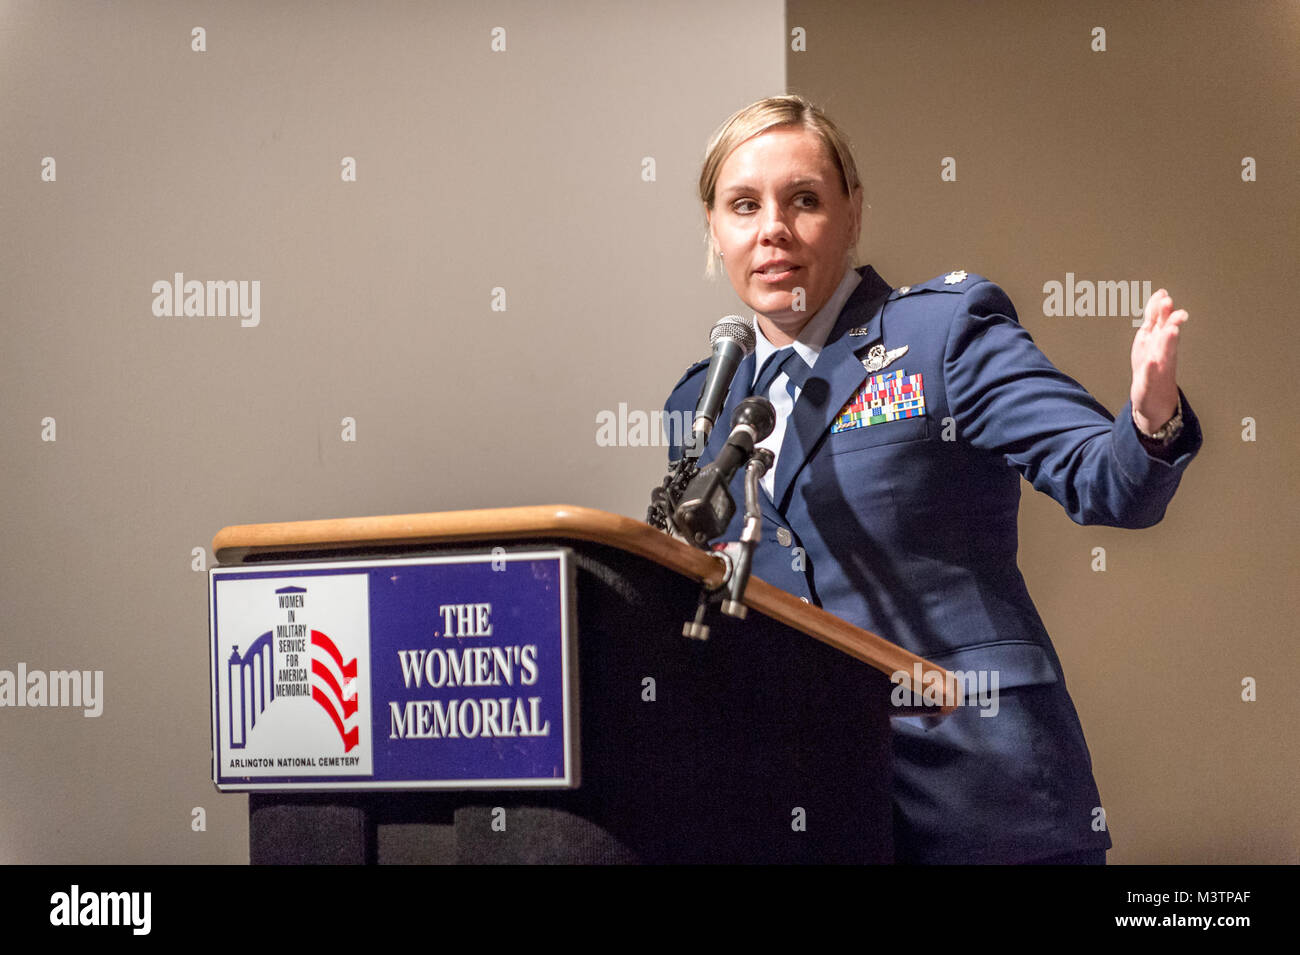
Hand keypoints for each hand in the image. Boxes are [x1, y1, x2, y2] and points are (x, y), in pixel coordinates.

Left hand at [1130, 288, 1186, 433]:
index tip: (1164, 296)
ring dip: (1168, 341)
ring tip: (1172, 330)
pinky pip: (1150, 375)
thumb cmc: (1152, 362)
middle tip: (1177, 312)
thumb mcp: (1151, 335)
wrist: (1153, 394)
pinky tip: (1151, 363)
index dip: (1164, 309)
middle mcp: (1163, 351)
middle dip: (1172, 323)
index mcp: (1161, 339)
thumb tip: (1162, 293)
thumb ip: (1156, 316)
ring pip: (1164, 352)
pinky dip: (1151, 369)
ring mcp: (1158, 367)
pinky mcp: (1150, 382)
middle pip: (1168, 335)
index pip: (1164, 321)